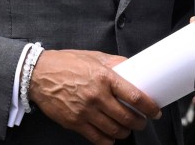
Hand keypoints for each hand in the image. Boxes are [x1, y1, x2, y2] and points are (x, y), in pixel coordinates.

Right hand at [29, 48, 160, 144]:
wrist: (39, 75)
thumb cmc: (67, 64)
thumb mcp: (94, 57)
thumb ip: (115, 63)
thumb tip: (132, 67)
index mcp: (105, 77)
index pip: (134, 96)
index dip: (149, 106)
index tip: (155, 111)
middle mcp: (97, 96)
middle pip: (126, 116)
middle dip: (139, 122)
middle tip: (143, 121)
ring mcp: (85, 111)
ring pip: (114, 129)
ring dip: (125, 131)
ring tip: (128, 128)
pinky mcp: (74, 123)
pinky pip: (96, 138)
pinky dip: (108, 140)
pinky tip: (112, 136)